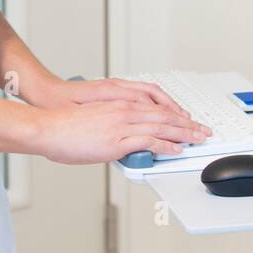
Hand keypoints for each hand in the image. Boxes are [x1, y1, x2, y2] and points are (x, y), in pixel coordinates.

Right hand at [33, 74, 207, 129]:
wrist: (49, 128)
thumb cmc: (65, 125)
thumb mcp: (95, 119)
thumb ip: (113, 124)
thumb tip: (125, 137)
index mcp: (119, 103)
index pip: (156, 107)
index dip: (176, 114)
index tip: (188, 120)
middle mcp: (124, 110)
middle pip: (165, 115)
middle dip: (187, 124)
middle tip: (203, 131)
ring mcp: (122, 124)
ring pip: (162, 126)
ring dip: (184, 134)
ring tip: (198, 140)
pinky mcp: (117, 140)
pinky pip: (149, 141)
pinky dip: (166, 145)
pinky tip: (177, 149)